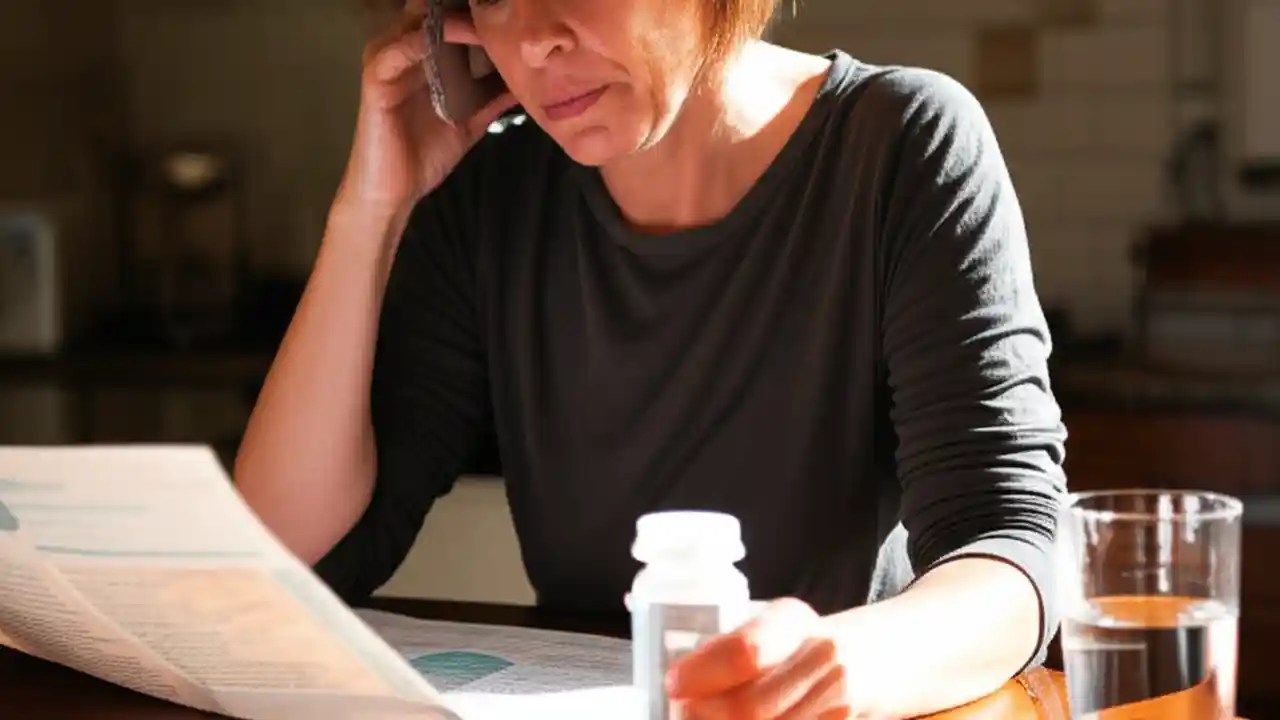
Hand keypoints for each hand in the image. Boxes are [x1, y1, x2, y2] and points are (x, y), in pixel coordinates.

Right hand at [334, 0, 516, 222]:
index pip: (448, 17)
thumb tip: (529, 81)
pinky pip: (398, 50)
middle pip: (432, 11)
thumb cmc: (426, 153)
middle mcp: (402, 48)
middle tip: (499, 8)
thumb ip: (493, 96)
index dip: (475, 14)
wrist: (395, 192)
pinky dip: (423, 44)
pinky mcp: (375, 79)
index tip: (510, 11)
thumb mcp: (470, 119)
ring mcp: (386, 60)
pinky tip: (449, 45)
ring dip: (449, 21)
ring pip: (417, 24)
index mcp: (422, 54)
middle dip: (464, 10)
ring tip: (482, 23)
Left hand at [667, 598, 851, 719]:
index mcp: (794, 622)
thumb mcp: (776, 626)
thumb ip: (734, 646)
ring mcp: (837, 704)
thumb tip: (679, 675)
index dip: (701, 674)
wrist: (885, 656)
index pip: (744, 652)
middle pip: (750, 708)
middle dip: (701, 716)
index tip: (674, 683)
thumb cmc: (808, 642)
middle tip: (679, 711)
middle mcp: (822, 660)